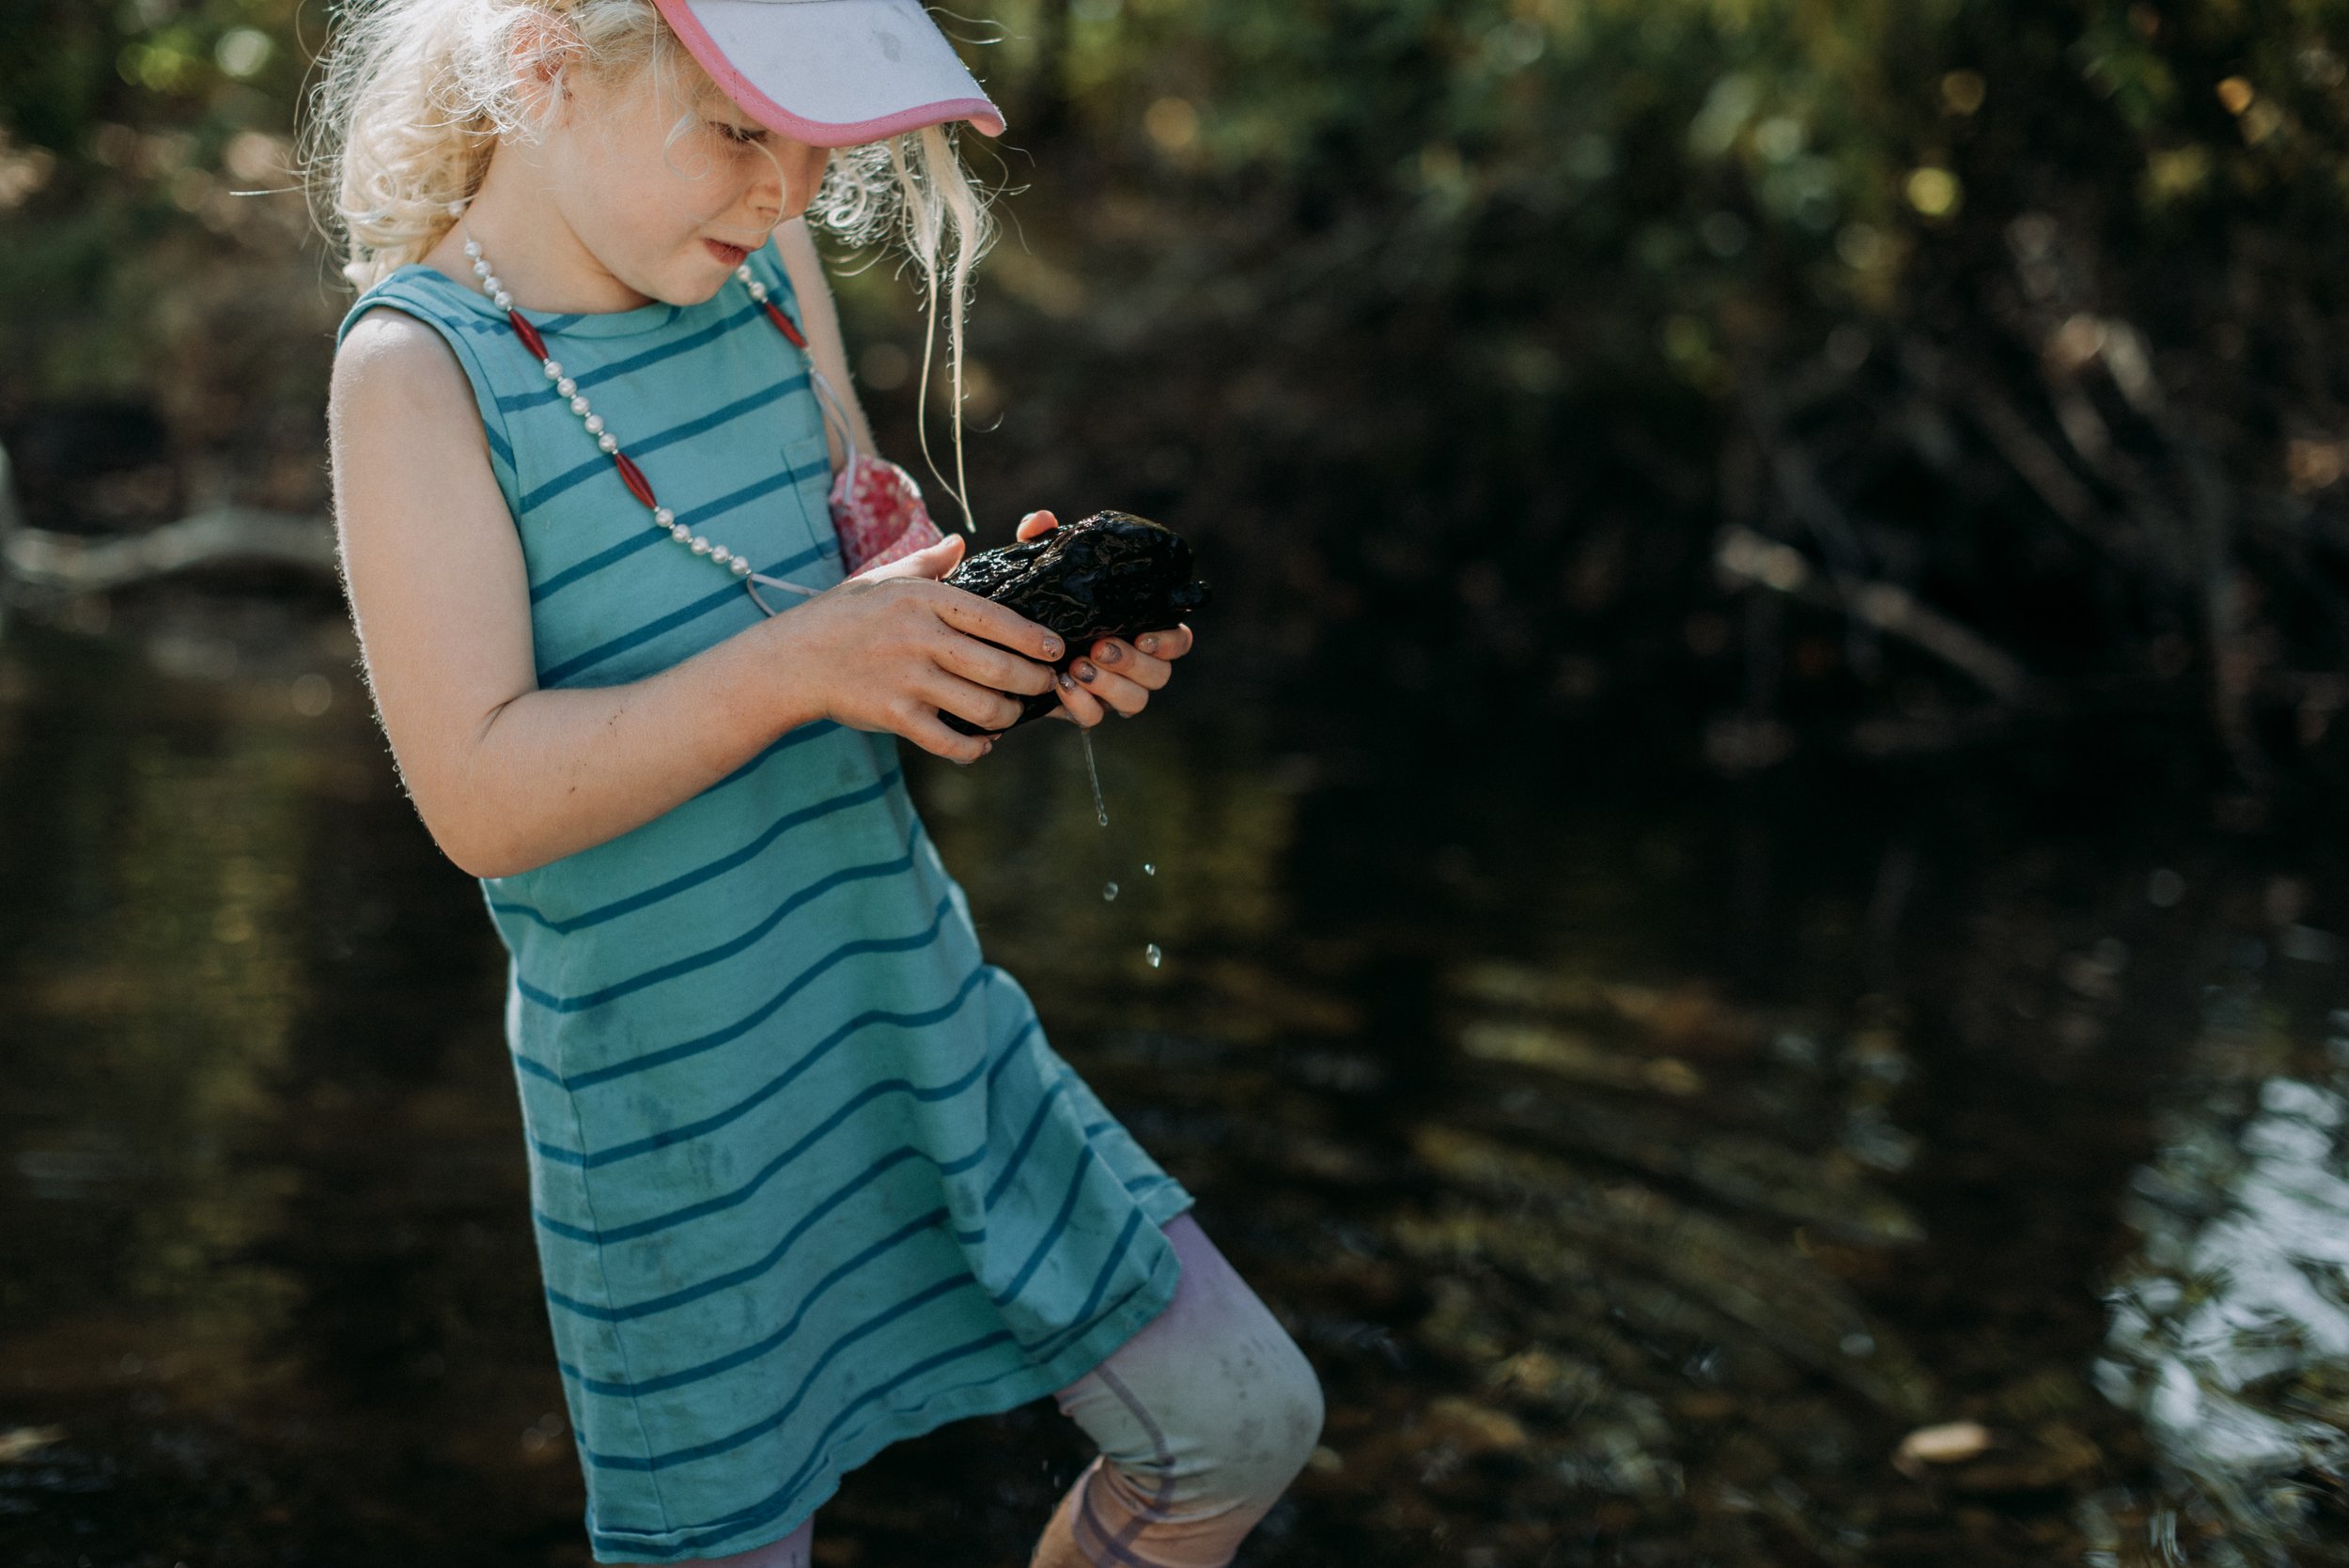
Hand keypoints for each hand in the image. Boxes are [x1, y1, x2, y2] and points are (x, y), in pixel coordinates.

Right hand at [779, 531, 1061, 761]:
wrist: (792, 659)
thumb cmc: (843, 615)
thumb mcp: (883, 579)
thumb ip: (927, 563)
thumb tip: (960, 542)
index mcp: (924, 600)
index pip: (995, 618)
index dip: (1033, 638)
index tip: (1055, 649)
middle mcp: (920, 638)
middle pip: (1000, 668)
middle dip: (1034, 682)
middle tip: (1046, 685)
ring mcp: (908, 679)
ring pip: (982, 708)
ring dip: (1008, 717)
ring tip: (1012, 713)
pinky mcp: (895, 715)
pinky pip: (950, 741)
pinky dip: (973, 749)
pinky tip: (981, 744)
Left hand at [1014, 510, 1197, 728]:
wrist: (1003, 645)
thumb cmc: (1036, 600)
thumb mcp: (1039, 568)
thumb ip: (1043, 542)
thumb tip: (1042, 520)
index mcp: (1139, 628)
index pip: (1178, 640)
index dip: (1169, 642)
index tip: (1142, 636)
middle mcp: (1135, 664)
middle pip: (1161, 675)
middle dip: (1133, 665)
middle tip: (1099, 648)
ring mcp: (1113, 692)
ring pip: (1136, 702)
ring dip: (1111, 687)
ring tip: (1077, 667)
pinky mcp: (1085, 710)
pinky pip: (1096, 719)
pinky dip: (1082, 705)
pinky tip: (1061, 685)